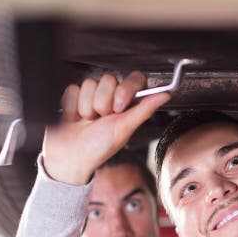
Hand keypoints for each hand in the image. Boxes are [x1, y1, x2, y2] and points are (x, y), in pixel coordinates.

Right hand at [42, 72, 169, 184]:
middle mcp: (111, 96)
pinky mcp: (74, 96)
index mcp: (128, 104)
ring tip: (88, 121)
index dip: (125, 89)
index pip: (134, 78)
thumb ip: (144, 109)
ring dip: (87, 107)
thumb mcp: (125, 129)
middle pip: (108, 79)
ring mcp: (92, 95)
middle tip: (101, 119)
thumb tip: (166, 95)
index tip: (119, 107)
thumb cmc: (98, 148)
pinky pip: (73, 89)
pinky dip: (73, 107)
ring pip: (89, 83)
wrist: (71, 157)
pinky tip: (75, 118)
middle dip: (103, 103)